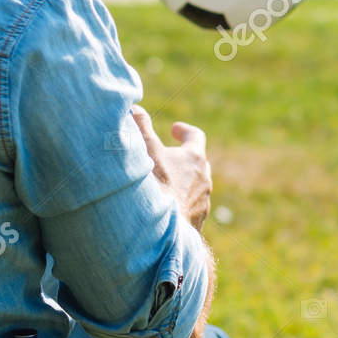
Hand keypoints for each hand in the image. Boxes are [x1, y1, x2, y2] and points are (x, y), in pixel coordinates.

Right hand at [133, 107, 211, 229]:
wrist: (161, 230)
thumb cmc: (154, 185)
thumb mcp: (144, 150)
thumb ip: (140, 126)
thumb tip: (134, 107)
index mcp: (194, 158)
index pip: (195, 136)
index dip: (184, 131)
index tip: (175, 130)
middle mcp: (204, 179)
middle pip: (199, 162)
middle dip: (185, 158)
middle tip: (169, 157)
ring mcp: (203, 202)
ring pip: (196, 187)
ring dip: (183, 183)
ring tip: (165, 186)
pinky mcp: (197, 222)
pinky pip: (191, 209)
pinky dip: (180, 204)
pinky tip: (164, 209)